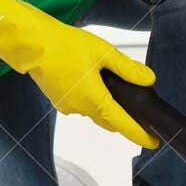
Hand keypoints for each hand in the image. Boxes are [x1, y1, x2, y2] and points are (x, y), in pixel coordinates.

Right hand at [0, 0, 158, 148]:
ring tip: (109, 85)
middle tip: (136, 111)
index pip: (123, 124)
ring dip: (103, 105)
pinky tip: (87, 80)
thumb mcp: (103, 52)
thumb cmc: (65, 45)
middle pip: (109, 121)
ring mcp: (67, 106)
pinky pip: (79, 105)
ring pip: (93, 112)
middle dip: (122, 119)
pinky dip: (88, 98)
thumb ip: (127, 68)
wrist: (33, 44)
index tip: (152, 142)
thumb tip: (148, 79)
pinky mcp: (58, 100)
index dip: (140, 135)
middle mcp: (81, 109)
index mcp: (95, 100)